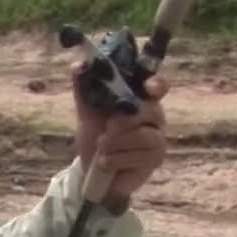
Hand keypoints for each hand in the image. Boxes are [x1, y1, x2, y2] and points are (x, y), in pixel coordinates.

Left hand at [72, 65, 169, 208]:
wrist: (92, 172)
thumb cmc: (96, 137)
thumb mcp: (87, 112)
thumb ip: (85, 88)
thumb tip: (78, 64)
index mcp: (141, 99)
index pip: (159, 85)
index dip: (157, 84)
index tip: (147, 87)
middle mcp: (155, 116)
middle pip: (151, 110)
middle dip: (124, 121)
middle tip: (107, 128)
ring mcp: (158, 138)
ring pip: (144, 135)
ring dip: (116, 143)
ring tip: (101, 148)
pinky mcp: (155, 159)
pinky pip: (139, 156)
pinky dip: (116, 159)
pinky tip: (105, 162)